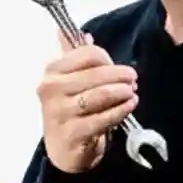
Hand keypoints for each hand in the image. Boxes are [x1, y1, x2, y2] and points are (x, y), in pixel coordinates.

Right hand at [38, 31, 138, 172]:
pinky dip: (120, 111)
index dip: (107, 59)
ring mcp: (59, 112)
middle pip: (96, 73)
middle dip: (120, 75)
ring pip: (101, 95)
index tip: (117, 67)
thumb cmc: (70, 110)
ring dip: (122, 92)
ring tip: (131, 93)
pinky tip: (129, 106)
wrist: (62, 149)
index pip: (87, 54)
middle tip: (132, 79)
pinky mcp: (72, 133)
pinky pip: (103, 118)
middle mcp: (51, 90)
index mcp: (51, 72)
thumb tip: (76, 32)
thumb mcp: (68, 81)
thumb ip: (73, 56)